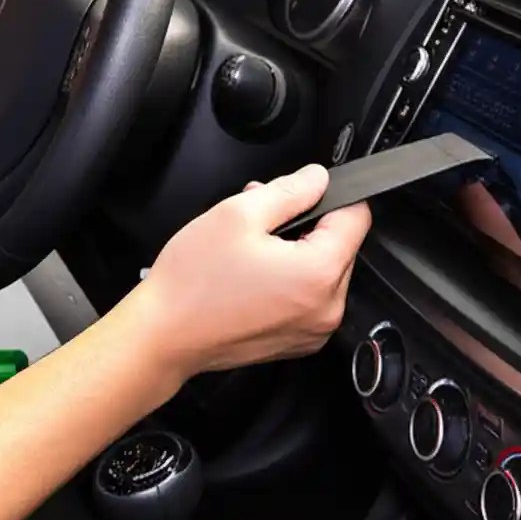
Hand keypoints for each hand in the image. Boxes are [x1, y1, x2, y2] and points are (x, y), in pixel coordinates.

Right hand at [130, 164, 371, 378]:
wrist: (164, 336)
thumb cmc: (192, 283)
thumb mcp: (239, 214)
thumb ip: (290, 190)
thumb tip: (318, 178)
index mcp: (319, 274)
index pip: (357, 217)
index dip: (332, 195)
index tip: (305, 192)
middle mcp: (325, 308)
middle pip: (341, 246)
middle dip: (307, 224)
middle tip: (262, 221)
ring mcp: (313, 330)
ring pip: (324, 271)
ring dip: (297, 252)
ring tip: (251, 248)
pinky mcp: (298, 341)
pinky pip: (309, 298)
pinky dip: (289, 281)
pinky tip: (254, 275)